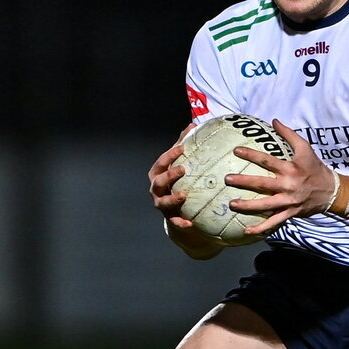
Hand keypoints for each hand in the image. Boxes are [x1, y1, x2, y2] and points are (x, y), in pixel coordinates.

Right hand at [148, 127, 222, 257]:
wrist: (177, 207)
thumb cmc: (178, 179)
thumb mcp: (179, 162)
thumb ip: (182, 144)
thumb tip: (192, 125)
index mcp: (158, 174)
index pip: (161, 162)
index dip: (170, 154)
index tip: (182, 148)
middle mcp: (156, 189)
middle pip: (158, 182)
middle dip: (169, 175)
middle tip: (182, 169)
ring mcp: (161, 204)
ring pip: (162, 202)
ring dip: (172, 199)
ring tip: (183, 196)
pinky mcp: (169, 217)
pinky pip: (174, 221)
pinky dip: (181, 222)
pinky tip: (191, 224)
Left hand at [225, 119, 335, 235]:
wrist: (331, 191)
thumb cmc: (315, 168)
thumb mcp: (305, 148)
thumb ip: (289, 134)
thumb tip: (274, 120)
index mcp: (290, 169)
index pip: (267, 160)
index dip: (251, 155)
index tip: (236, 151)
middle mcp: (288, 185)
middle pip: (262, 184)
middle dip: (244, 182)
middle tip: (227, 179)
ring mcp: (289, 202)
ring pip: (265, 205)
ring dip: (248, 206)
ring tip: (232, 204)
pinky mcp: (290, 213)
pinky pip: (274, 222)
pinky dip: (261, 228)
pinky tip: (246, 231)